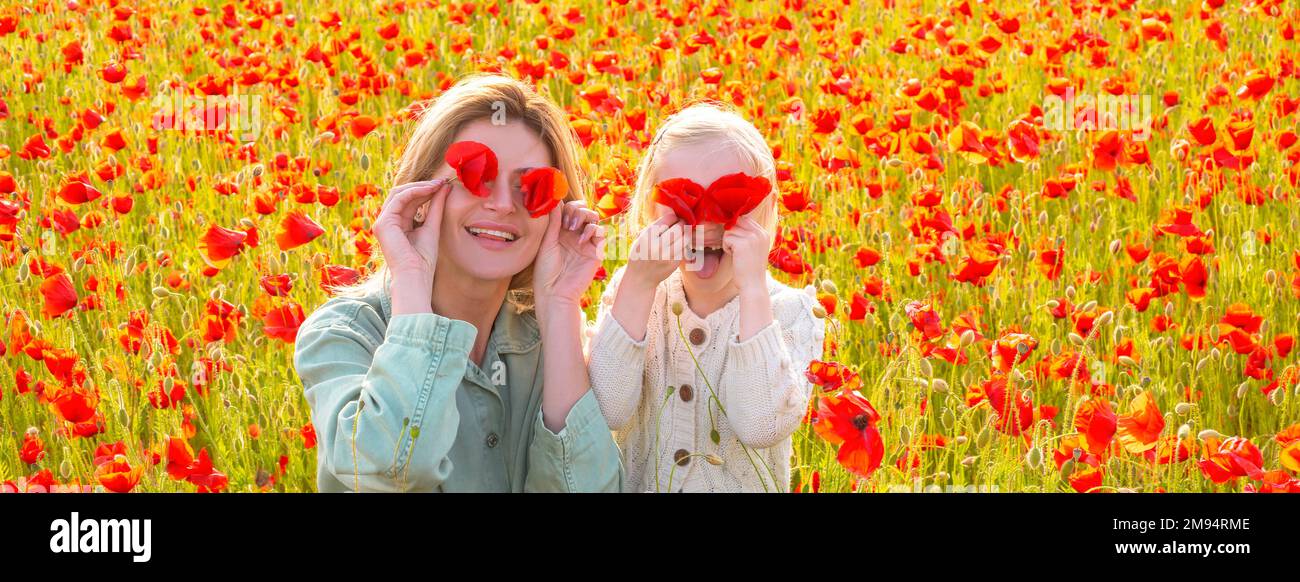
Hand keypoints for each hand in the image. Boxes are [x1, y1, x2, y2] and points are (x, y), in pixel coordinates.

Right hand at [373, 178, 451, 313]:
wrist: (416, 276)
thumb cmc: (424, 259)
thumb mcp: (433, 226)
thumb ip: (436, 207)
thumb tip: (445, 187)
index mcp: (396, 224)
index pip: (408, 200)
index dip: (425, 190)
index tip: (444, 184)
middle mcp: (386, 222)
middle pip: (402, 194)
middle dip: (423, 186)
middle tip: (442, 182)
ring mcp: (382, 222)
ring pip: (399, 193)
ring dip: (420, 186)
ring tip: (438, 184)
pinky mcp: (382, 224)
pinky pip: (399, 199)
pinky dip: (415, 192)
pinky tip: (431, 190)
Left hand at [533, 200, 604, 312]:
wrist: (554, 292)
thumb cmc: (546, 271)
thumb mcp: (547, 242)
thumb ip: (553, 221)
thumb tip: (554, 200)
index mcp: (561, 231)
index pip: (569, 209)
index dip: (566, 206)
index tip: (558, 214)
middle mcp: (575, 235)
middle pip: (583, 209)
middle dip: (576, 209)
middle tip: (566, 222)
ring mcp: (586, 242)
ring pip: (593, 217)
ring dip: (584, 216)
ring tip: (572, 227)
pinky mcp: (596, 251)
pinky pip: (601, 232)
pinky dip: (592, 230)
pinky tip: (580, 240)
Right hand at [624, 213, 685, 291]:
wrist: (640, 278)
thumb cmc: (641, 253)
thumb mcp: (641, 237)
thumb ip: (656, 226)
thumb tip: (674, 213)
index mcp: (647, 236)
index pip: (669, 218)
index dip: (674, 217)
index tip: (674, 218)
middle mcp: (657, 245)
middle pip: (679, 227)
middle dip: (682, 224)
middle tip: (680, 224)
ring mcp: (667, 256)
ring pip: (685, 238)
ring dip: (685, 234)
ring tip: (681, 234)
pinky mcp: (674, 263)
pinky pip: (684, 249)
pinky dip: (683, 245)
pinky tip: (677, 246)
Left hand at [722, 216, 769, 290]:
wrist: (753, 284)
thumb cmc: (751, 268)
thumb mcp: (754, 248)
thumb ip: (748, 234)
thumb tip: (732, 222)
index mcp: (764, 233)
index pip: (746, 219)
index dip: (737, 228)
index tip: (737, 242)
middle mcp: (760, 233)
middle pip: (737, 221)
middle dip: (732, 233)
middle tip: (734, 247)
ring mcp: (752, 238)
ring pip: (730, 230)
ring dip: (728, 241)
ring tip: (735, 253)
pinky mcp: (742, 244)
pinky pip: (726, 238)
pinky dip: (726, 247)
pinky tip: (733, 256)